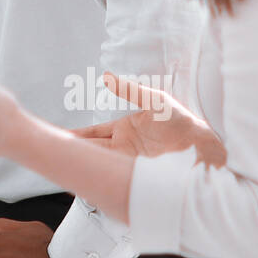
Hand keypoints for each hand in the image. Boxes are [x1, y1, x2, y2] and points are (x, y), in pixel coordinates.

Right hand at [72, 72, 226, 168]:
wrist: (205, 149)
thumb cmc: (184, 123)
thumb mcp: (156, 101)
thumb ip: (130, 90)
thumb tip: (107, 76)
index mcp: (124, 129)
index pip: (92, 134)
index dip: (76, 136)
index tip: (58, 137)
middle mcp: (124, 147)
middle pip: (91, 151)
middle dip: (72, 152)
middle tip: (52, 153)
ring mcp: (130, 162)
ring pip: (100, 165)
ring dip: (84, 166)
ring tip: (64, 169)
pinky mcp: (138, 175)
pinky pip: (115, 177)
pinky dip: (101, 179)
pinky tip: (88, 181)